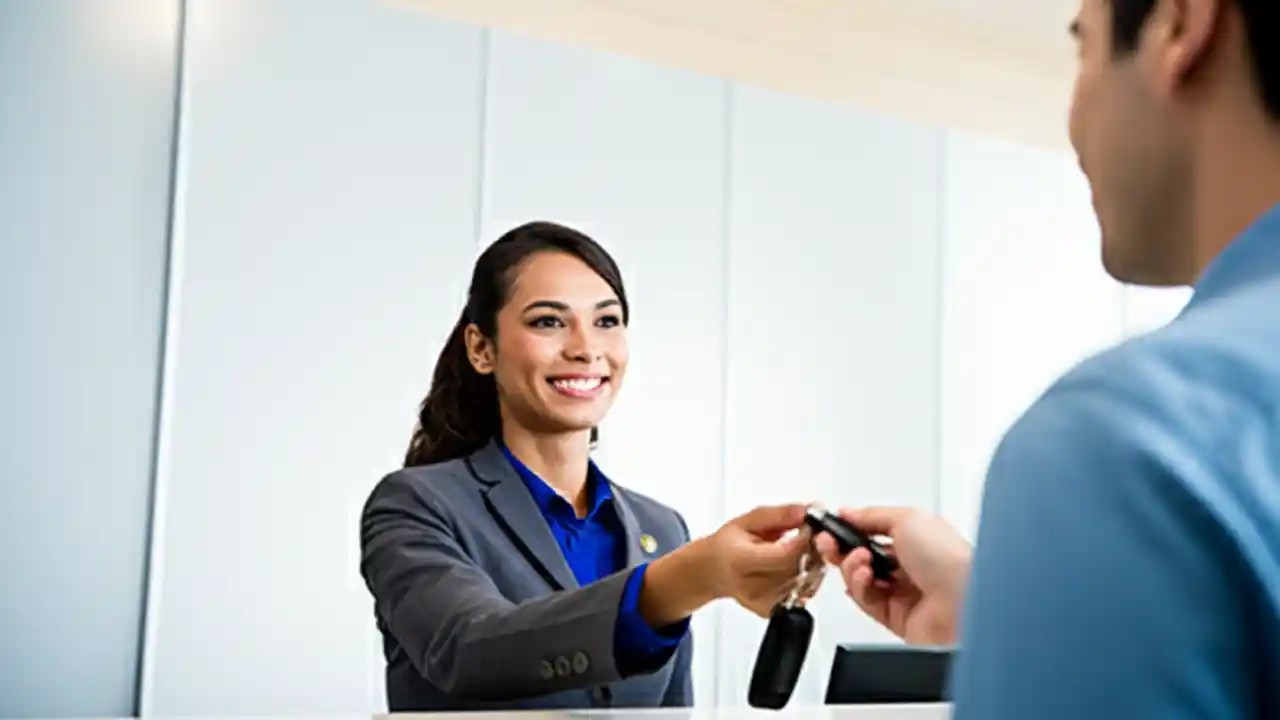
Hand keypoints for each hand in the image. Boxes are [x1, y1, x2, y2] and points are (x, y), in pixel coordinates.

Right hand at [639, 504, 810, 624]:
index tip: (808, 527)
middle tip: (807, 536)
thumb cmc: (726, 546)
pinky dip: (804, 579)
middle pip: (796, 570)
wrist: (712, 571)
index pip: (785, 556)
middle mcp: (750, 586)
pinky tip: (793, 567)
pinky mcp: (770, 611)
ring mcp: (761, 602)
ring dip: (809, 565)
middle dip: (809, 551)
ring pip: (802, 583)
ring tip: (797, 550)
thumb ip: (776, 515)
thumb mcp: (747, 521)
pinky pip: (800, 594)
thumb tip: (803, 512)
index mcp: (740, 561)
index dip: (803, 541)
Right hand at [814, 506, 971, 644]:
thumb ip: (872, 515)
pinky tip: (865, 576)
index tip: (832, 525)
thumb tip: (848, 513)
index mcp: (916, 538)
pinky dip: (859, 586)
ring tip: (860, 560)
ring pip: (859, 579)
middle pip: (861, 556)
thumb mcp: (907, 518)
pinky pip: (865, 601)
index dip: (850, 528)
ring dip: (851, 566)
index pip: (872, 532)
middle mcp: (909, 565)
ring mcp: (902, 592)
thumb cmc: (949, 558)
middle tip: (829, 541)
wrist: (965, 604)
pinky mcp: (895, 617)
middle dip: (841, 547)